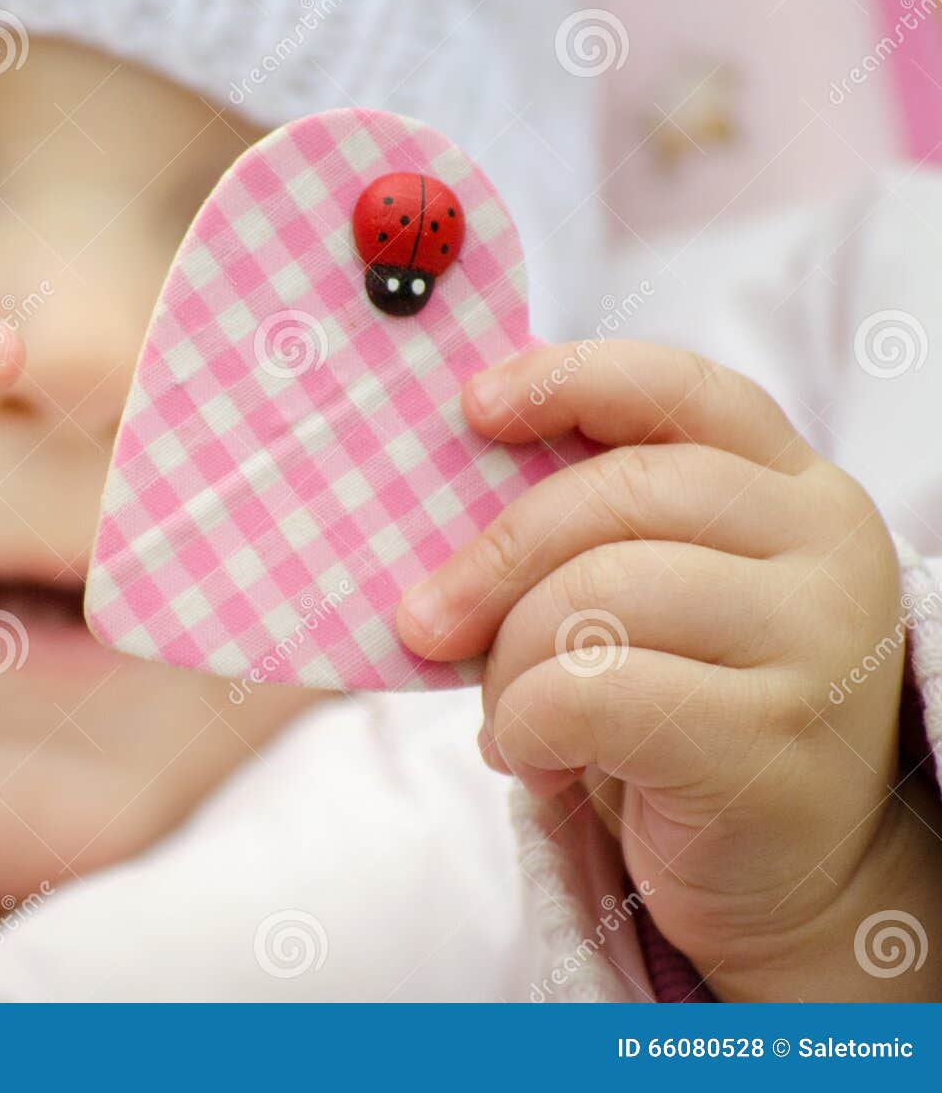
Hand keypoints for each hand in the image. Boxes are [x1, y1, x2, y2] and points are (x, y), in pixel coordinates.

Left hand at [397, 340, 941, 1000]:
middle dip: (494, 559)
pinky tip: (535, 763)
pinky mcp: (776, 744)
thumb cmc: (686, 712)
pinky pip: (592, 696)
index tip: (473, 406)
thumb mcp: (650, 603)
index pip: (679, 389)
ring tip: (508, 718)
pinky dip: (528, 727)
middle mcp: (826, 547)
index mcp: (792, 488)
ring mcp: (818, 644)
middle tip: (426, 623)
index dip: (568, 380)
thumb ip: (587, 539)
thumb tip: (432, 522)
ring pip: (599, 594)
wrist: (779, 872)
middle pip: (619, 492)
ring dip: (511, 664)